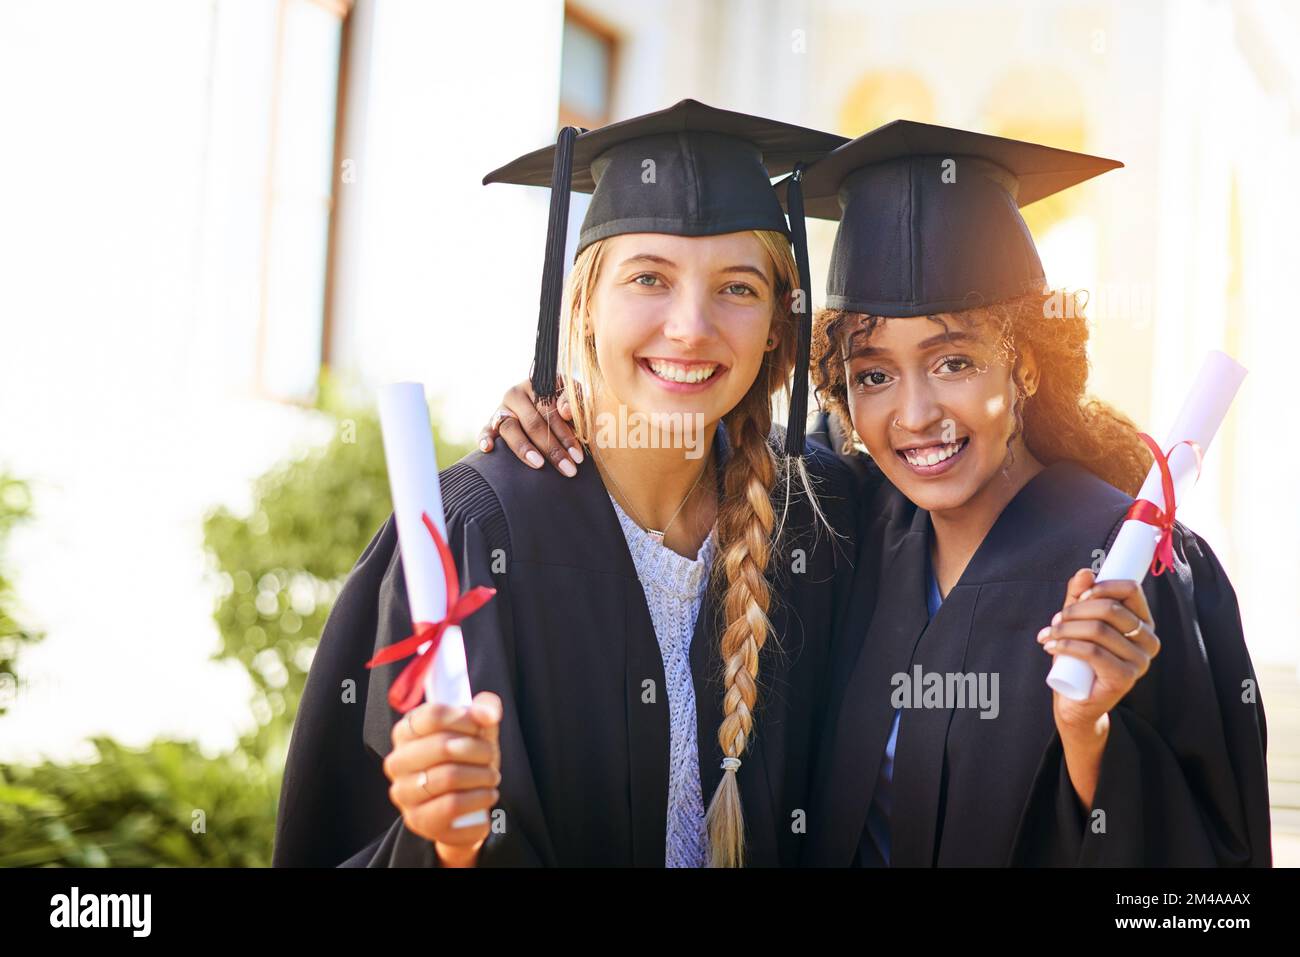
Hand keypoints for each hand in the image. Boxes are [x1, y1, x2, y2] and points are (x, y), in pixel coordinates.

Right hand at [383, 692, 501, 866]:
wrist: (465, 805)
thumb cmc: (468, 759)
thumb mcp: (478, 730)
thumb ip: (485, 710)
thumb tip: (488, 714)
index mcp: (406, 732)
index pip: (433, 716)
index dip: (465, 719)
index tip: (481, 727)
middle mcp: (397, 762)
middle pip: (443, 746)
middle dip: (478, 749)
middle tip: (490, 755)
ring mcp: (404, 793)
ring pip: (449, 776)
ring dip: (482, 775)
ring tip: (492, 777)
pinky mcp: (418, 820)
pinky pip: (453, 805)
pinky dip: (479, 798)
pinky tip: (487, 795)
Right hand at [477, 377, 583, 476]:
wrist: (547, 404)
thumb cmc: (566, 404)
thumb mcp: (575, 396)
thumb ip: (574, 400)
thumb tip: (566, 411)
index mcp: (538, 384)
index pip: (551, 411)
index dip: (566, 434)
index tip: (578, 456)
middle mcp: (517, 394)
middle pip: (533, 423)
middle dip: (552, 449)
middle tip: (568, 469)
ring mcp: (503, 408)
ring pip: (510, 428)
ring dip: (524, 448)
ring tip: (538, 464)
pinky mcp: (491, 422)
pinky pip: (486, 429)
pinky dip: (485, 437)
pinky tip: (488, 449)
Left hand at [1038, 569, 1160, 729]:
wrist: (1076, 701)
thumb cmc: (1079, 658)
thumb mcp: (1078, 622)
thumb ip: (1081, 596)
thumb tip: (1086, 572)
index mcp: (1143, 622)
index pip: (1131, 590)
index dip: (1102, 587)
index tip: (1079, 596)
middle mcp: (1148, 641)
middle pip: (1110, 609)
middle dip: (1076, 610)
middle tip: (1055, 620)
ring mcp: (1140, 661)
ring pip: (1098, 630)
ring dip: (1065, 628)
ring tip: (1048, 635)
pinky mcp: (1125, 678)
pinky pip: (1093, 652)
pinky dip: (1067, 645)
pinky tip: (1051, 646)